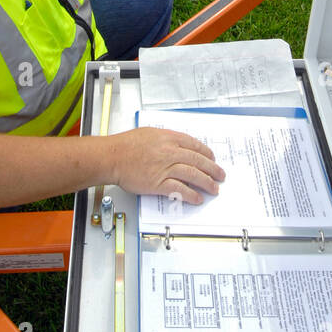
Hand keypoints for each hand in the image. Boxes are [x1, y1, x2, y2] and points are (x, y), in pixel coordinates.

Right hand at [108, 128, 224, 204]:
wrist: (112, 157)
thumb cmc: (125, 145)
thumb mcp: (149, 133)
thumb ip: (166, 138)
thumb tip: (177, 144)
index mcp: (169, 138)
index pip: (195, 145)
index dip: (206, 153)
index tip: (212, 158)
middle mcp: (170, 152)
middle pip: (198, 161)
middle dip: (212, 169)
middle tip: (220, 175)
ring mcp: (166, 168)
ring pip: (193, 175)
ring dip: (207, 183)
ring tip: (214, 189)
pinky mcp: (159, 183)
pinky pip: (180, 190)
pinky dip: (191, 194)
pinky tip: (197, 198)